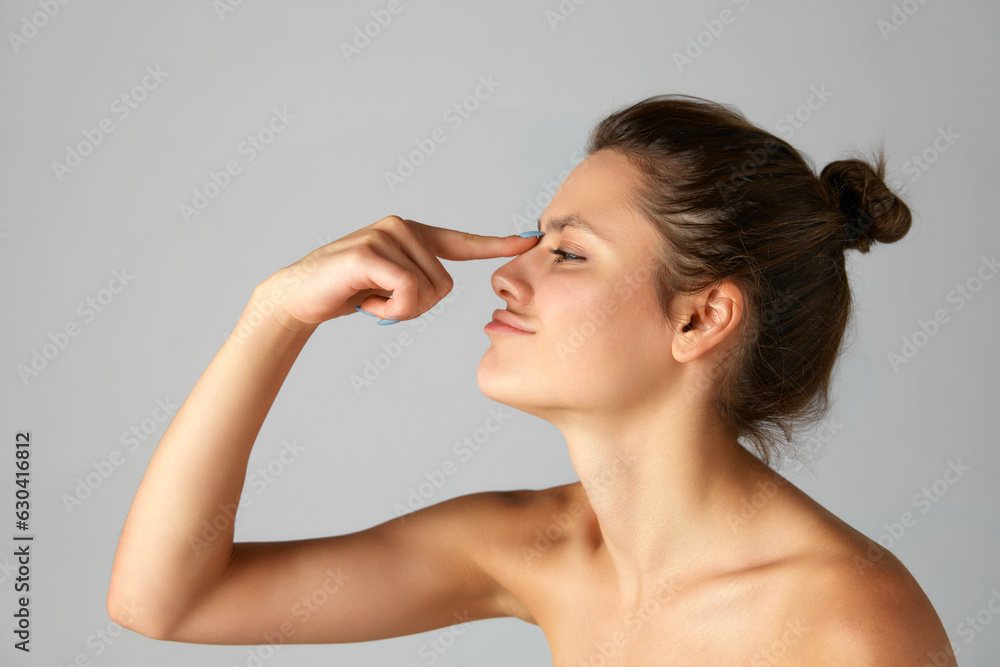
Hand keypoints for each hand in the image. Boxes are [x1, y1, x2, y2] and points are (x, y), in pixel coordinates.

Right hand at [261, 215, 540, 329]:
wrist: (299, 296)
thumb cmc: (348, 292)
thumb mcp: (391, 286)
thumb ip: (418, 279)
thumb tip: (440, 288)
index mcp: (414, 235)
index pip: (463, 241)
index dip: (497, 244)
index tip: (530, 240)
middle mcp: (403, 227)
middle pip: (445, 286)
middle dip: (416, 307)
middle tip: (381, 300)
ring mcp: (385, 235)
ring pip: (426, 293)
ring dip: (398, 310)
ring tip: (369, 296)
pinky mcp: (370, 252)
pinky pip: (406, 293)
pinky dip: (389, 311)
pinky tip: (364, 301)